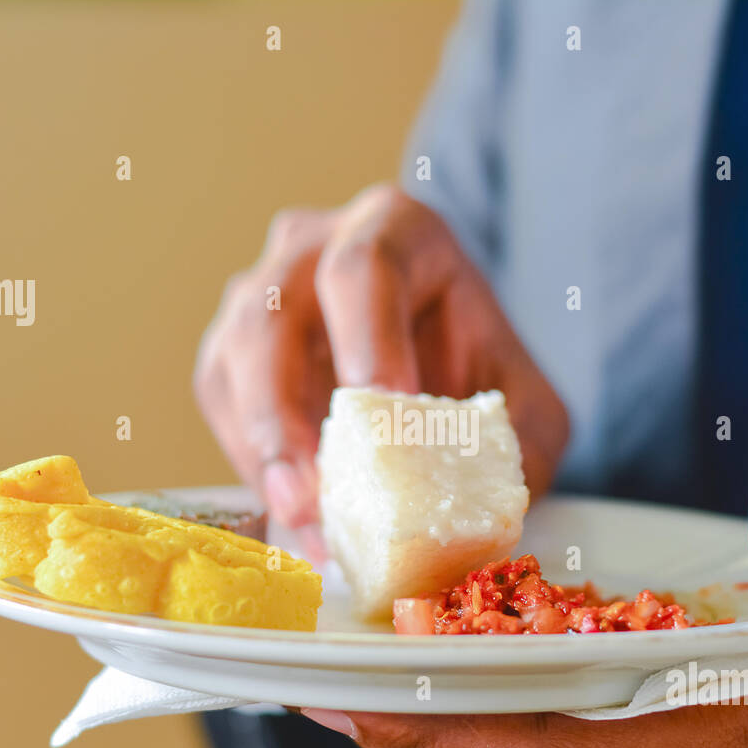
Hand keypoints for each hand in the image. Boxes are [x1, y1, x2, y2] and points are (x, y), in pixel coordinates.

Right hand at [193, 183, 569, 554]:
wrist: (443, 363)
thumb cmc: (481, 370)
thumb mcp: (527, 400)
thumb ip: (519, 445)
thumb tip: (482, 514)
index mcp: (394, 229)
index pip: (364, 267)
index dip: (368, 337)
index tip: (387, 407)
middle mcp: (311, 247)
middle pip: (272, 311)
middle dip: (285, 411)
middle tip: (312, 493)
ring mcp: (259, 294)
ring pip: (233, 358)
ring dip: (259, 447)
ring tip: (301, 518)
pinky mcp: (232, 351)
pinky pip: (220, 401)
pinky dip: (251, 462)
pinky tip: (296, 516)